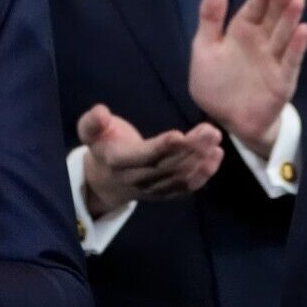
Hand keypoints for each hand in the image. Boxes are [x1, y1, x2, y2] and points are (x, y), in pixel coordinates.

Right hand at [77, 103, 222, 217]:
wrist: (105, 180)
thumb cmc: (103, 145)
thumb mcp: (90, 130)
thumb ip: (93, 121)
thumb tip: (101, 111)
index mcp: (118, 162)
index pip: (142, 156)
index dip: (161, 148)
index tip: (180, 135)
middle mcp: (136, 179)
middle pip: (167, 166)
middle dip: (191, 149)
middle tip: (210, 131)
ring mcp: (152, 190)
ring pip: (179, 177)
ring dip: (201, 160)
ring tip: (215, 139)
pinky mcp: (165, 194)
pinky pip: (186, 188)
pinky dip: (203, 174)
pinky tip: (216, 157)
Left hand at [188, 0, 306, 158]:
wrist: (228, 122)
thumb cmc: (217, 84)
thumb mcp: (205, 49)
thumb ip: (210, 19)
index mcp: (241, 32)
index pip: (253, 9)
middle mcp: (261, 42)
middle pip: (272, 18)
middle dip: (279, 1)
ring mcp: (274, 60)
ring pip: (284, 35)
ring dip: (291, 18)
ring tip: (297, 0)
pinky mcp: (283, 80)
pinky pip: (290, 62)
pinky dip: (297, 47)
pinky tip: (304, 31)